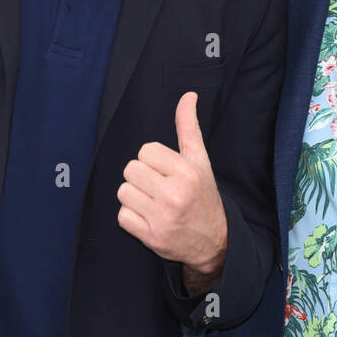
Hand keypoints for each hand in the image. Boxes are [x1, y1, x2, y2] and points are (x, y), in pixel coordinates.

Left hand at [117, 92, 227, 286]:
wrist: (214, 240)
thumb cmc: (203, 195)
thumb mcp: (200, 160)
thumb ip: (189, 127)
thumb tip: (188, 96)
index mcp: (188, 172)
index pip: (145, 151)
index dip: (152, 160)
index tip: (165, 171)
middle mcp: (175, 194)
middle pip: (131, 170)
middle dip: (141, 177)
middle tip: (158, 187)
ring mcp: (162, 217)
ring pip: (123, 192)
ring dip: (134, 196)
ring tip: (152, 202)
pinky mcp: (150, 237)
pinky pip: (122, 216)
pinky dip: (131, 217)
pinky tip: (148, 217)